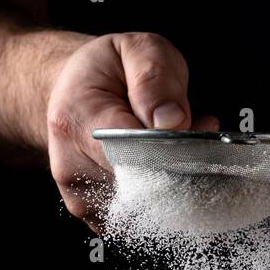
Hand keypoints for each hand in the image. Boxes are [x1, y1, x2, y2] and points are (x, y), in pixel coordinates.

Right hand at [46, 31, 218, 229]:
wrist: (72, 94)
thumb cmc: (107, 72)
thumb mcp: (136, 49)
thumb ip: (155, 79)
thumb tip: (172, 120)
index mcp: (76, 120)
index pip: (132, 155)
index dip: (174, 152)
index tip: (199, 135)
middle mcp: (71, 165)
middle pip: (142, 188)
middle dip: (181, 168)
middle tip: (196, 138)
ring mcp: (82, 196)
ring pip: (146, 209)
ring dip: (174, 185)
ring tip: (176, 149)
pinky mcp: (95, 215)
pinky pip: (140, 220)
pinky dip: (161, 201)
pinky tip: (161, 171)